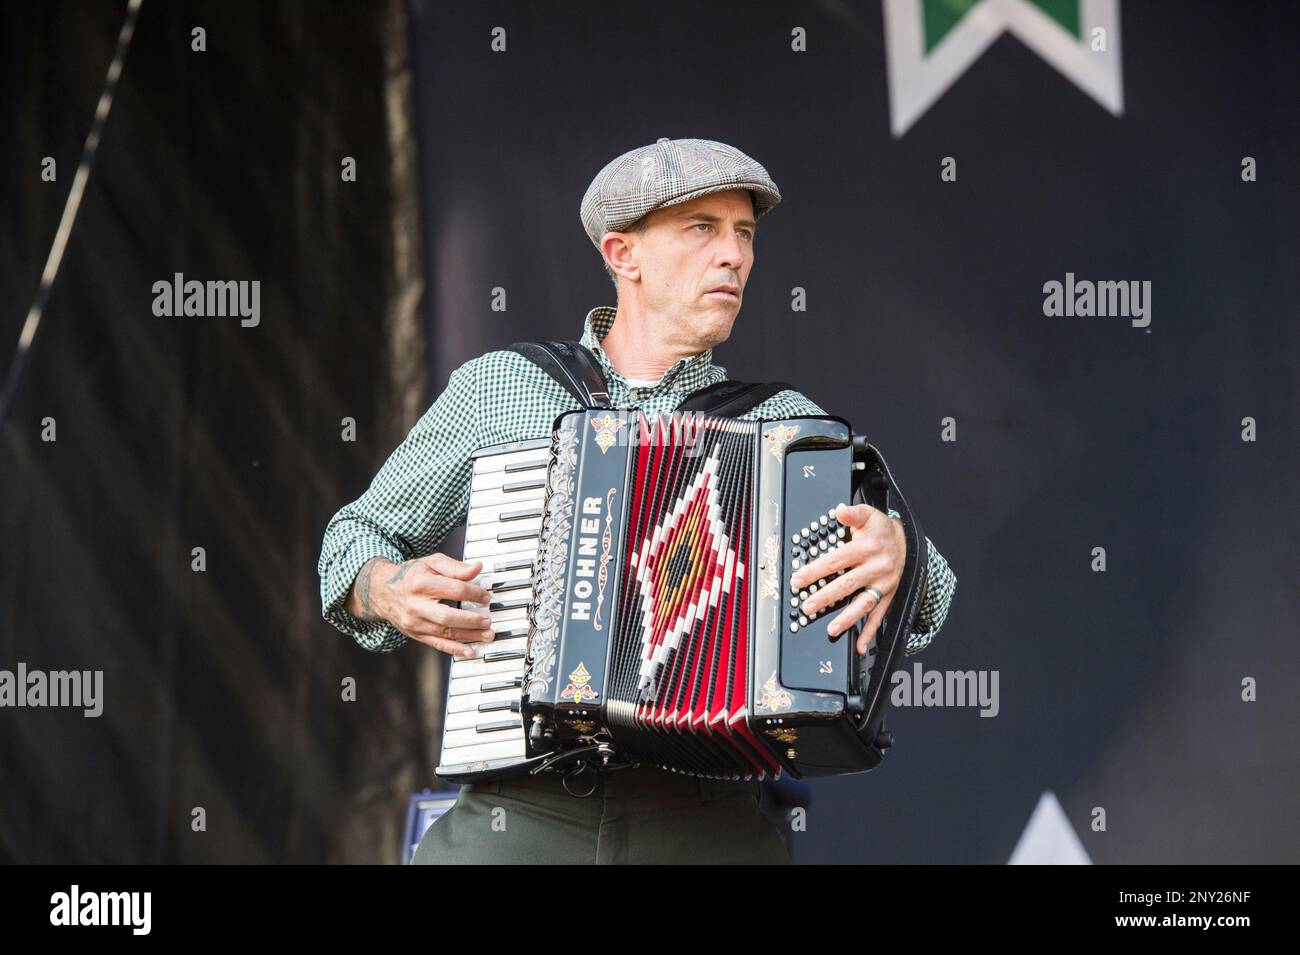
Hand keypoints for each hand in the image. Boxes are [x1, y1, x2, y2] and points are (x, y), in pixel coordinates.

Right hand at [349, 553, 494, 657]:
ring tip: (487, 635)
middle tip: (488, 620)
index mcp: (421, 584)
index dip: (474, 593)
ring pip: (444, 633)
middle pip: (447, 616)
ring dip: (468, 636)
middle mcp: (415, 605)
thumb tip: (477, 568)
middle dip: (471, 620)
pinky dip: (454, 649)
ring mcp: (414, 623)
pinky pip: (437, 644)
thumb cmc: (410, 575)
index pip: (454, 590)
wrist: (381, 591)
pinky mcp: (415, 634)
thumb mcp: (431, 563)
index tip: (486, 596)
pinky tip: (469, 651)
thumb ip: (455, 567)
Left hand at [788, 503, 905, 654]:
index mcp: (867, 547)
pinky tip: (860, 646)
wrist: (908, 542)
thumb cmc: (882, 530)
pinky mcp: (889, 596)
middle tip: (807, 607)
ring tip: (831, 630)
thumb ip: (853, 514)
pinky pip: (879, 616)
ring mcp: (884, 584)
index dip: (816, 571)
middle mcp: (876, 567)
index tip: (798, 580)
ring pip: (864, 604)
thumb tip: (839, 511)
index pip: (836, 560)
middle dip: (825, 597)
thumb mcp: (869, 515)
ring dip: (847, 618)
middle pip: (847, 584)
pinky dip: (870, 632)